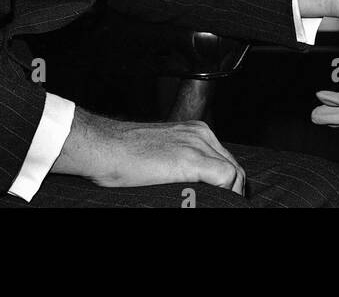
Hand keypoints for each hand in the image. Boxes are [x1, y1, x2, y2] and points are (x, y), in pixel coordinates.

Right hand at [52, 109, 245, 192]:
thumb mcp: (162, 153)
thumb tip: (193, 185)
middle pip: (233, 164)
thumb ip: (180, 162)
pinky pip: (225, 176)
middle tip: (225, 205)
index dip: (229, 182)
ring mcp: (197, 144)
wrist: (105, 148)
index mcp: (196, 132)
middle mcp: (201, 134)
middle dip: (233, 188)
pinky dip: (226, 192)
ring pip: (233, 171)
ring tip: (221, 206)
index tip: (224, 198)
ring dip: (231, 192)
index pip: (225, 158)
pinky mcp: (191, 159)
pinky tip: (215, 203)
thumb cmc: (124, 154)